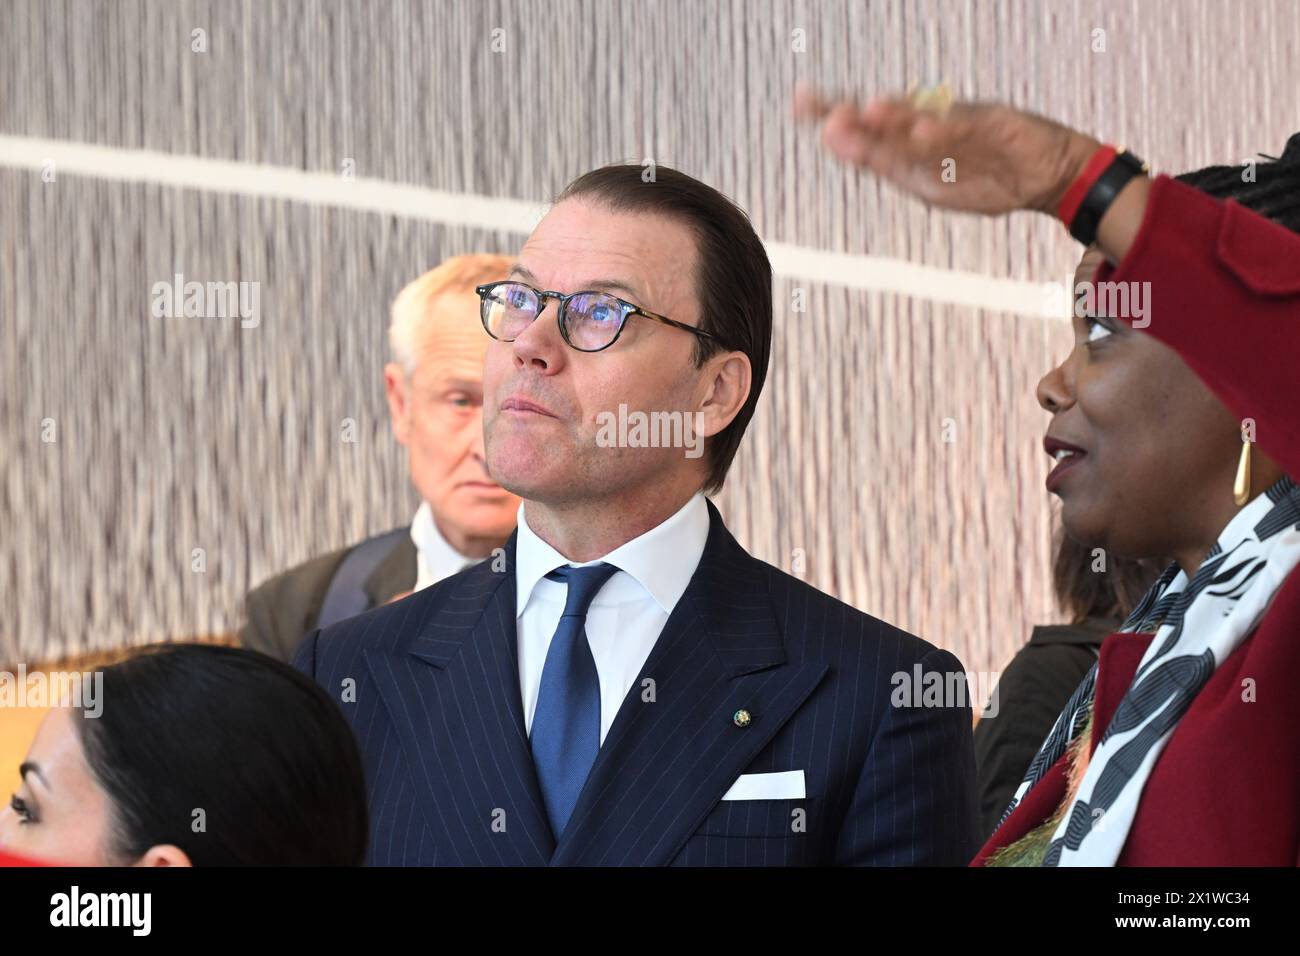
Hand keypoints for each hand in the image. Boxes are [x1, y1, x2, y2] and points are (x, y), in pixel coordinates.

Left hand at [794, 86, 1101, 215]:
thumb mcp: (930, 185)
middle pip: (887, 119)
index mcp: (910, 146)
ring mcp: (959, 122)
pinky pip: (964, 128)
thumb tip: (840, 146)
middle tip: (825, 113)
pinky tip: (922, 130)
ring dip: (896, 117)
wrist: (1048, 177)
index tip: (800, 104)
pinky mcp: (991, 122)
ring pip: (922, 119)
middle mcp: (930, 127)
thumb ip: (888, 165)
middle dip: (858, 116)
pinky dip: (943, 130)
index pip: (865, 129)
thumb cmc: (988, 181)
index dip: (834, 115)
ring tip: (868, 112)